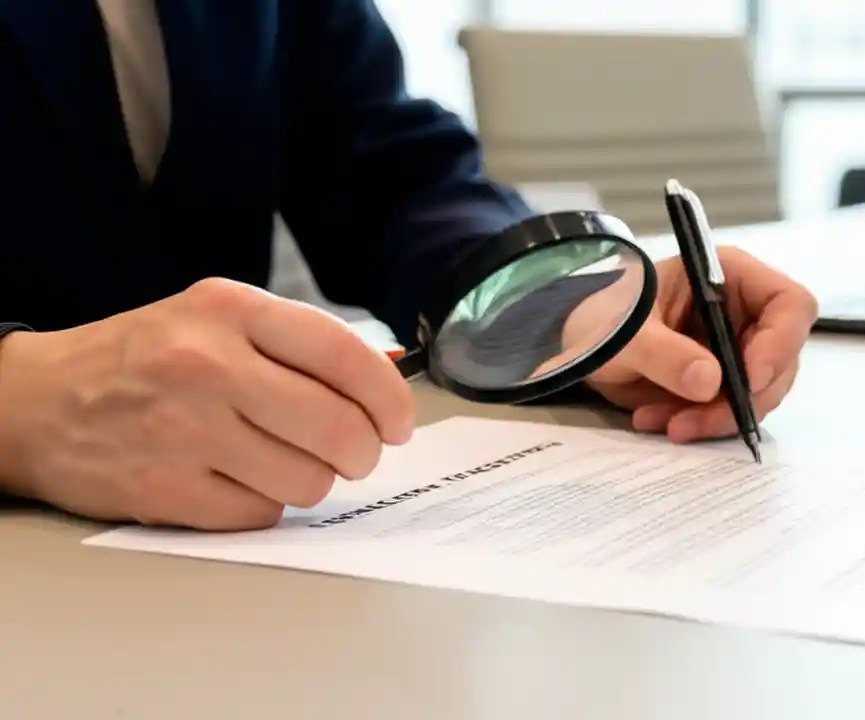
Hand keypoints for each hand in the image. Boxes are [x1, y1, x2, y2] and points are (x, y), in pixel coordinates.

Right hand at [0, 279, 414, 530]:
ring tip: (287, 461)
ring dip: (314, 479)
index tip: (399, 422)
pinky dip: (266, 504)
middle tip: (357, 453)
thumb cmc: (144, 357)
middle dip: (364, 450)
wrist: (34, 401)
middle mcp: (208, 365)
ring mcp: (185, 431)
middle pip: (339, 428)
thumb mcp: (215, 318)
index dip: (390, 398)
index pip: (346, 357)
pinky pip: (263, 513)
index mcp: (229, 310)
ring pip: (309, 480)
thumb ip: (297, 343)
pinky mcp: (166, 490)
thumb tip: (387, 376)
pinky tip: (241, 480)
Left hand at [585, 247, 816, 442]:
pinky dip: (700, 424)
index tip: (749, 382)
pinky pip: (732, 412)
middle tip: (692, 421)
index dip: (781, 343)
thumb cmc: (603, 317)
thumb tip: (709, 382)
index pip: (789, 305)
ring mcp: (737, 349)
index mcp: (730, 276)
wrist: (578, 344)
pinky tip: (659, 421)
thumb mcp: (624, 332)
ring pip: (759, 395)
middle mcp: (745, 312)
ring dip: (715, 418)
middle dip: (740, 399)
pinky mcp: (724, 383)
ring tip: (664, 422)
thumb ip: (663, 352)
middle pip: (780, 361)